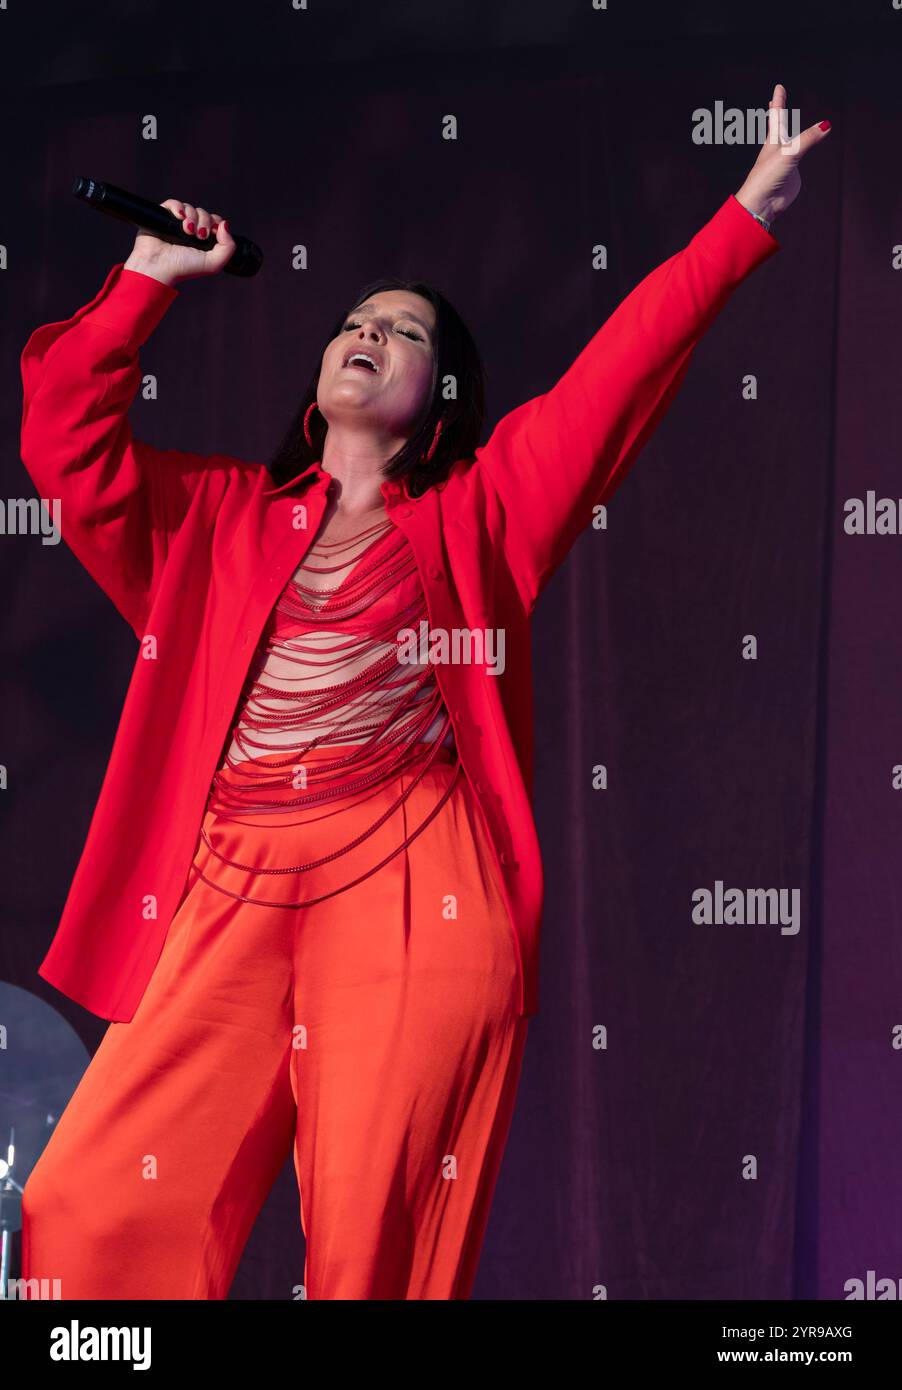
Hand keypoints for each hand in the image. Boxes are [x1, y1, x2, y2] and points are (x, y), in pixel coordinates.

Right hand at [123, 197, 236, 286]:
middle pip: (203, 213)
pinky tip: (179, 217)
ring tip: (187, 230)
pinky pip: (173, 204)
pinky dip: (178, 207)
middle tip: (199, 235)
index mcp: (202, 241)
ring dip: (192, 217)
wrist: (159, 267)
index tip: (212, 233)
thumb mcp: (213, 263)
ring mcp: (176, 223)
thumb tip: (225, 224)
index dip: (215, 223)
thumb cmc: (183, 268)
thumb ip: (228, 247)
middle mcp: (190, 231)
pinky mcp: (163, 217)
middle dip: (204, 221)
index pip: (214, 222)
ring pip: (190, 208)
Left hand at [734, 83, 830, 224]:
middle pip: (779, 126)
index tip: (778, 87)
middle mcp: (778, 149)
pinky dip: (801, 151)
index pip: (776, 115)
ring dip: (791, 132)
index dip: (778, 100)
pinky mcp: (791, 174)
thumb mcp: (790, 154)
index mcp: (773, 140)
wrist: (762, 204)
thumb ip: (808, 139)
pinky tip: (799, 153)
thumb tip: (826, 126)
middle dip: (778, 113)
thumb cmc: (767, 177)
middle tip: (775, 102)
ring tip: (788, 125)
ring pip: (791, 142)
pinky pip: (799, 159)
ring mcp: (785, 162)